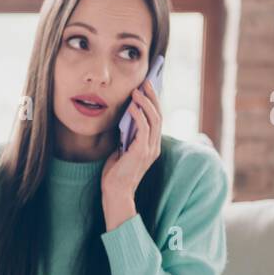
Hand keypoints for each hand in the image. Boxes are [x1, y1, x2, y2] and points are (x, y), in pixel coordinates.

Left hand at [101, 77, 162, 225]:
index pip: (156, 120)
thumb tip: (123, 120)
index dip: (153, 103)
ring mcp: (150, 149)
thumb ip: (126, 137)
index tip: (147, 88)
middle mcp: (154, 146)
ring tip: (137, 91)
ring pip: (154, 119)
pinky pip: (144, 127)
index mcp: (151, 146)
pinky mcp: (142, 152)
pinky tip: (131, 107)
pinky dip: (139, 115)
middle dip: (153, 97)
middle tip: (146, 82)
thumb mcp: (121, 150)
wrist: (115, 192)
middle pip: (159, 116)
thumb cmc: (115, 174)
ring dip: (146, 103)